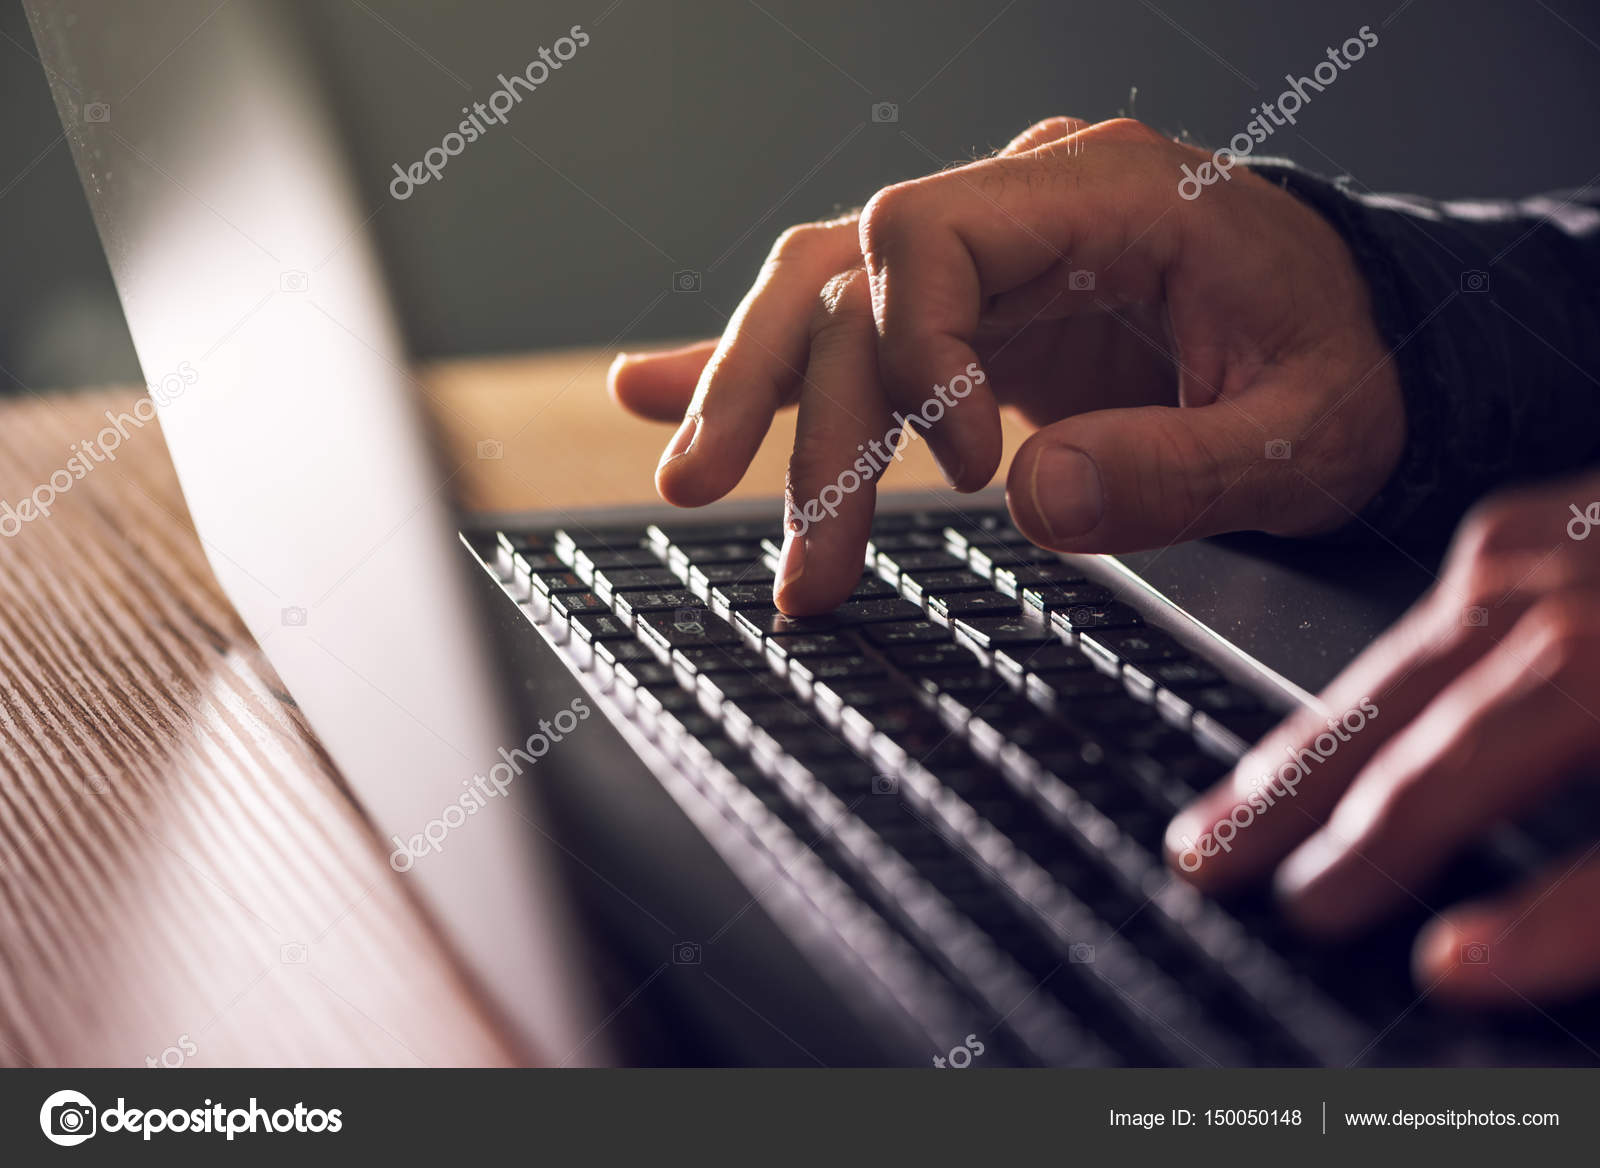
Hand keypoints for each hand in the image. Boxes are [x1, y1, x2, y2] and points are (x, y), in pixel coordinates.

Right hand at [609, 116, 1404, 613]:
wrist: (1361, 346)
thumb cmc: (1346, 369)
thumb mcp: (1305, 435)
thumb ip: (1179, 466)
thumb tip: (1030, 499)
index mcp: (1108, 194)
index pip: (928, 236)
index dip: (914, 356)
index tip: (967, 473)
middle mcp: (1024, 206)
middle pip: (847, 275)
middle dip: (792, 408)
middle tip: (788, 548)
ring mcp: (988, 256)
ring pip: (821, 299)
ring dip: (755, 402)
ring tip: (694, 489)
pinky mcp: (968, 315)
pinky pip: (842, 324)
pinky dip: (754, 365)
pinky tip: (657, 389)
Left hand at [1167, 471, 1599, 1006]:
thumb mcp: (1595, 583)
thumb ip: (1511, 653)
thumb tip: (1428, 740)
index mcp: (1526, 566)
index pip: (1377, 676)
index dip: (1287, 754)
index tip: (1216, 823)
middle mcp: (1562, 594)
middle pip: (1402, 704)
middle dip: (1291, 791)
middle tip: (1203, 866)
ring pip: (1485, 744)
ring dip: (1383, 832)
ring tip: (1304, 907)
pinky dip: (1542, 911)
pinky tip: (1461, 961)